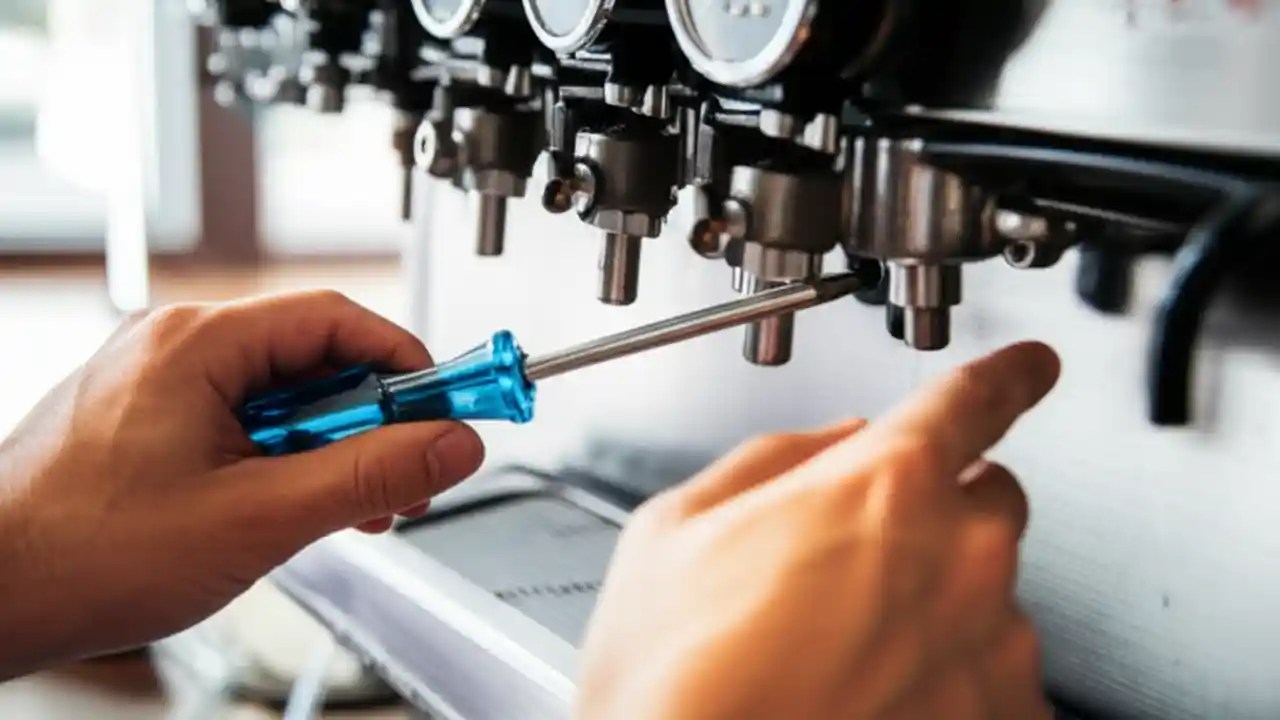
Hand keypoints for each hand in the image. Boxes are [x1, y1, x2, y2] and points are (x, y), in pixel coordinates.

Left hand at [0, 291, 483, 678]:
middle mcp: (175, 347)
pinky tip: (292, 508)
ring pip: (279, 398)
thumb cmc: (83, 552)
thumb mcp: (259, 516)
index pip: (336, 320)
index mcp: (198, 343)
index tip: (450, 406)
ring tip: (348, 509)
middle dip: (369, 422)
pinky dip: (282, 460)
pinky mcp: (149, 420)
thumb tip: (449, 445)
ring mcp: (158, 382)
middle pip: (312, 360)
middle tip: (407, 476)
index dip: (405, 364)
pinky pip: (242, 422)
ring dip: (328, 449)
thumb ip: (368, 476)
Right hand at [578, 343, 1059, 719]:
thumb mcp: (675, 528)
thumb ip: (774, 459)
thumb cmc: (674, 686)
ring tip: (842, 656)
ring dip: (937, 609)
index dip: (1006, 376)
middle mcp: (961, 562)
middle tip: (853, 567)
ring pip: (989, 598)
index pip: (974, 401)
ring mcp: (992, 653)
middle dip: (935, 516)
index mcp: (884, 488)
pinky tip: (870, 701)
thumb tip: (833, 442)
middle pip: (988, 502)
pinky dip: (950, 684)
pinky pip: (995, 679)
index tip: (1028, 369)